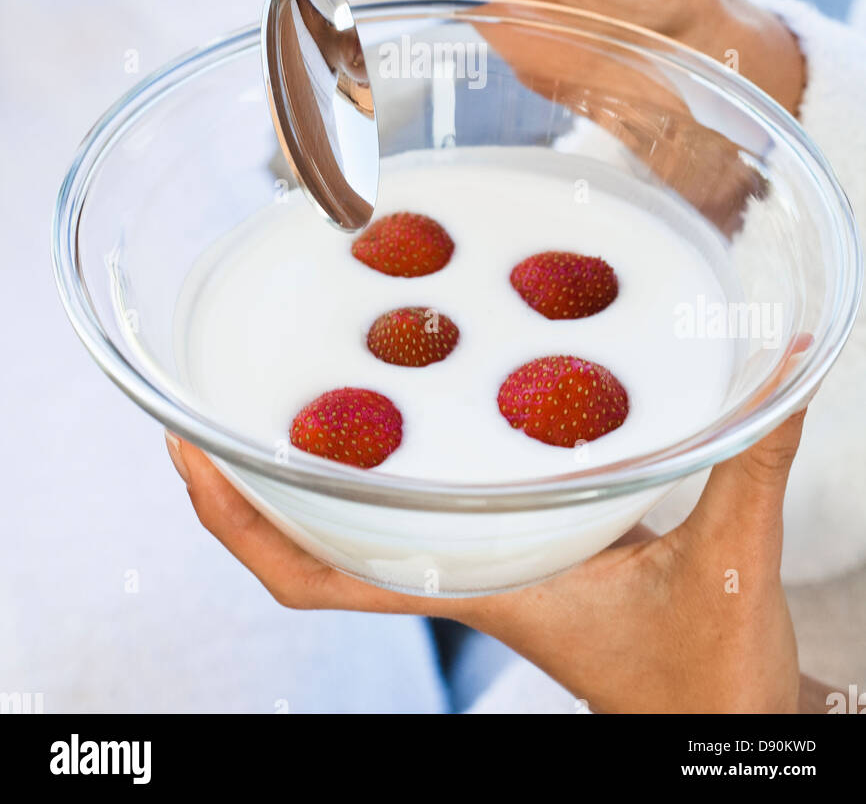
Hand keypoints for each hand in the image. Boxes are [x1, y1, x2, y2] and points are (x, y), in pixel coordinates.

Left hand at [166, 410, 814, 713]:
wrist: (720, 729)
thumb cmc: (702, 684)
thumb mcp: (726, 565)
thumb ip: (747, 456)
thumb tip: (777, 357)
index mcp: (476, 579)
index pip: (318, 567)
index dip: (239, 519)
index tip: (185, 452)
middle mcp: (459, 565)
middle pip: (312, 532)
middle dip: (248, 471)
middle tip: (205, 385)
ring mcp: (481, 555)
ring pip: (362, 513)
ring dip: (313, 458)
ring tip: (289, 369)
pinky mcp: (515, 543)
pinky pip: (425, 497)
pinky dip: (398, 453)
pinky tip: (417, 389)